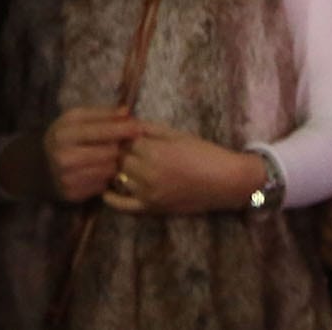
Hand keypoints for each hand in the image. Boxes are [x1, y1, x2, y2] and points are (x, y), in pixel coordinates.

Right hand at [32, 106, 143, 202]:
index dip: (123, 128)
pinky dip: (105, 177)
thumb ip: (101, 114)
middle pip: (109, 152)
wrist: (39, 165)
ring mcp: (68, 178)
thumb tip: (126, 112)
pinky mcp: (73, 194)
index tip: (139, 126)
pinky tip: (100, 169)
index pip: (102, 131)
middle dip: (119, 146)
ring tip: (110, 156)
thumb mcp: (75, 118)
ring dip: (114, 162)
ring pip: (108, 170)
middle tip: (125, 142)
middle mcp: (65, 157)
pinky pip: (102, 185)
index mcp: (65, 133)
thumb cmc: (63, 136)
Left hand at [102, 123, 264, 216]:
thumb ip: (150, 129)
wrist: (225, 181)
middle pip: (119, 159)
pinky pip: (124, 206)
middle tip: (118, 147)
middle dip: (119, 152)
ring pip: (120, 178)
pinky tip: (106, 191)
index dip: (122, 136)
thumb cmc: (205, 153)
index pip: (124, 141)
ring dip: (117, 170)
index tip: (120, 133)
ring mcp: (148, 193)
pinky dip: (112, 199)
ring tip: (114, 163)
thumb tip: (127, 123)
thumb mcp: (177, 134)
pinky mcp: (152, 208)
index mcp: (154, 151)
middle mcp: (147, 173)